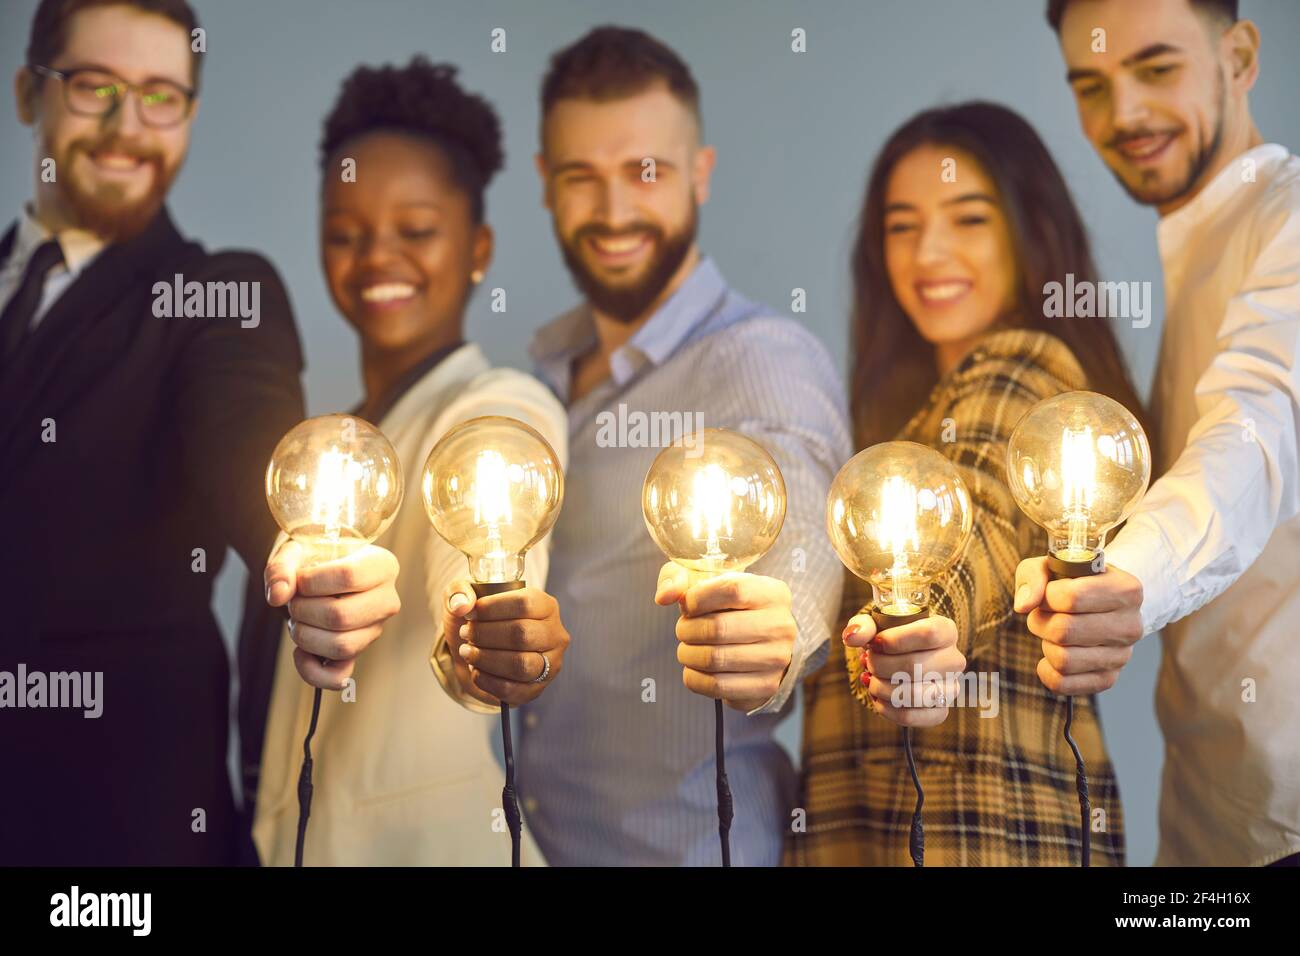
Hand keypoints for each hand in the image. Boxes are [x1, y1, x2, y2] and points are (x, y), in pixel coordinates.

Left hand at [264, 539, 400, 689]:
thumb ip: (282, 567)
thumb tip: (278, 596)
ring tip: (297, 620)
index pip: (348, 576)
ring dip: (305, 636)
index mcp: (381, 566)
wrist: (318, 573)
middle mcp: (386, 600)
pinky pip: (338, 677)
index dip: (311, 582)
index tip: (298, 579)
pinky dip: (311, 671)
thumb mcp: (295, 550)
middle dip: (304, 610)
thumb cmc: (313, 558)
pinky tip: (299, 652)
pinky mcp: (357, 652)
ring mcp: (374, 630)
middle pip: (342, 616)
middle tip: (294, 601)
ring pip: (341, 647)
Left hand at [441, 578, 568, 706]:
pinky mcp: (536, 689)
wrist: (482, 649)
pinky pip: (512, 689)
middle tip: (465, 633)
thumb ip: (458, 592)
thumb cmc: (480, 619)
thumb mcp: (466, 597)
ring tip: (467, 652)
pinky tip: (475, 670)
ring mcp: (549, 664)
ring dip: (487, 659)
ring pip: (521, 665)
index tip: (470, 613)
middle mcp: (554, 634)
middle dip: (486, 635)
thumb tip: (462, 605)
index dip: (493, 608)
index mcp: (545, 606)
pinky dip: (487, 681)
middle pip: (523, 634)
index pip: (524, 603)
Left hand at [655, 562, 795, 712]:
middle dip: (687, 629)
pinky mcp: (765, 686)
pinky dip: (694, 678)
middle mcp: (781, 626)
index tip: (688, 604)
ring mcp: (777, 659)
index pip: (732, 590)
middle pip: (718, 628)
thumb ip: (680, 579)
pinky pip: (716, 686)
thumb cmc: (729, 607)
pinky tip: (695, 669)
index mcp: (773, 593)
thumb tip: (663, 597)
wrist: (760, 643)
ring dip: (688, 654)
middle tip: (683, 630)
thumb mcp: (708, 583)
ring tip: (688, 649)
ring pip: (714, 659)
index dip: (698, 598)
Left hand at [843, 612, 964, 727]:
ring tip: (871, 679)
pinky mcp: (939, 711)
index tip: (875, 644)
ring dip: (882, 688)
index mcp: (946, 631)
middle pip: (916, 667)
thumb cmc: (889, 636)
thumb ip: (863, 626)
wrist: (898, 658)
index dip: (896, 640)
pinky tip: (877, 697)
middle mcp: (954, 660)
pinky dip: (887, 709)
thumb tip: (853, 637)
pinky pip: (912, 716)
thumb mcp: (875, 624)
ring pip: (914, 695)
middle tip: (868, 662)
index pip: (929, 634)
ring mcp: (950, 688)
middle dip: (881, 666)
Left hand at [1013, 557, 1143, 694]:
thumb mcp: (1052, 565)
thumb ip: (1033, 575)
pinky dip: (1046, 670)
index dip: (1046, 596)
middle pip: (1063, 631)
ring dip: (1045, 644)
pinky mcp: (1107, 678)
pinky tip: (1051, 653)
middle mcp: (1130, 625)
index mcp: (1126, 590)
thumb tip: (1023, 605)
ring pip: (1063, 660)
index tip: (1048, 593)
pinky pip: (1063, 684)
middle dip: (1040, 621)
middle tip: (1044, 614)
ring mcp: (1122, 656)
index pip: (1071, 597)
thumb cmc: (1074, 582)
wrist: (1103, 604)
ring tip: (1053, 632)